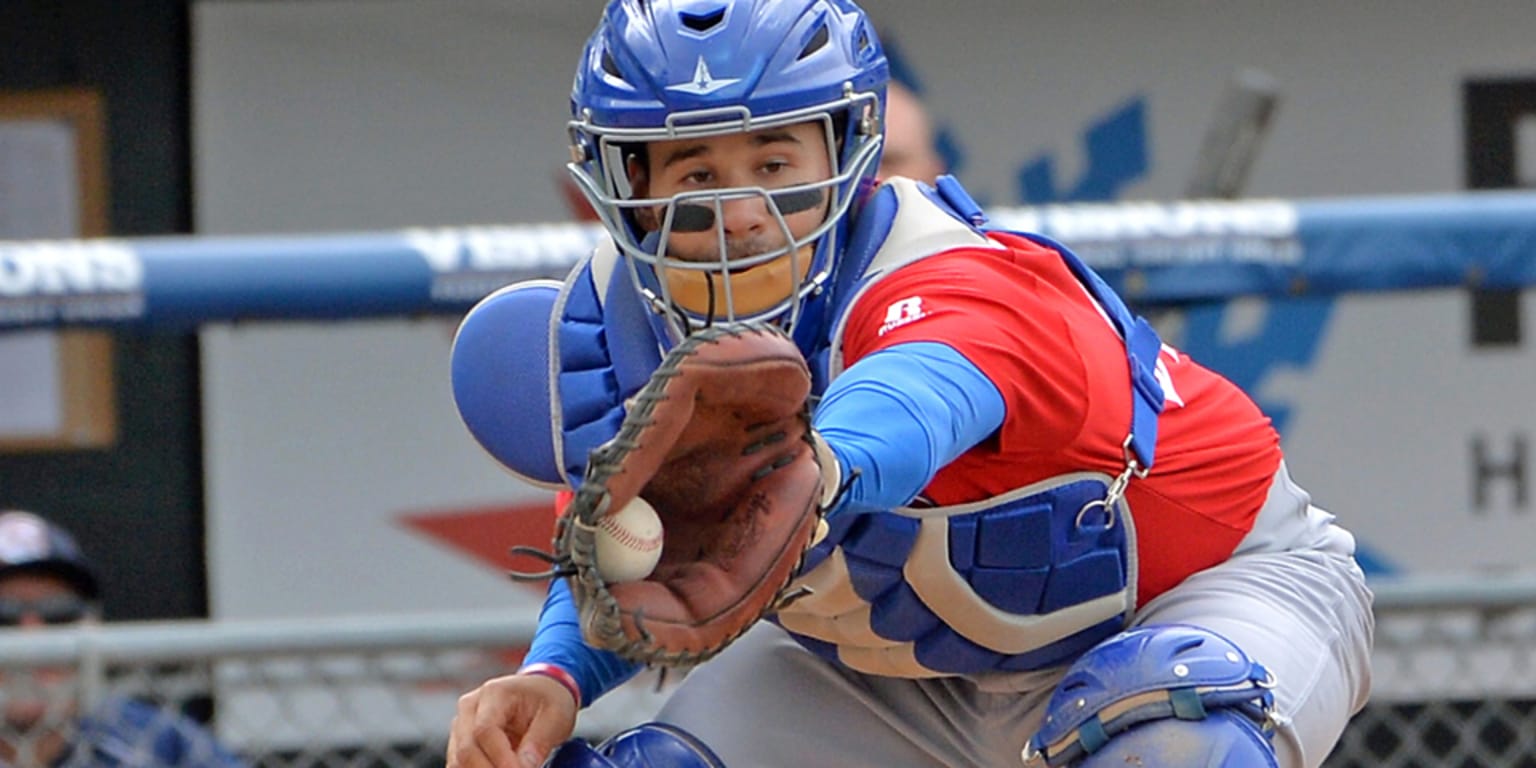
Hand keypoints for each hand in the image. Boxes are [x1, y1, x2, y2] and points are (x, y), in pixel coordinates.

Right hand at [446, 672, 578, 767]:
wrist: (539, 693)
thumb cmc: (548, 701)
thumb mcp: (556, 716)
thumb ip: (539, 741)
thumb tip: (525, 767)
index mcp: (494, 693)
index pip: (485, 730)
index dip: (501, 758)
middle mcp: (470, 707)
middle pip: (467, 749)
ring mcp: (461, 725)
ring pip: (459, 761)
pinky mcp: (459, 742)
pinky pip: (460, 765)